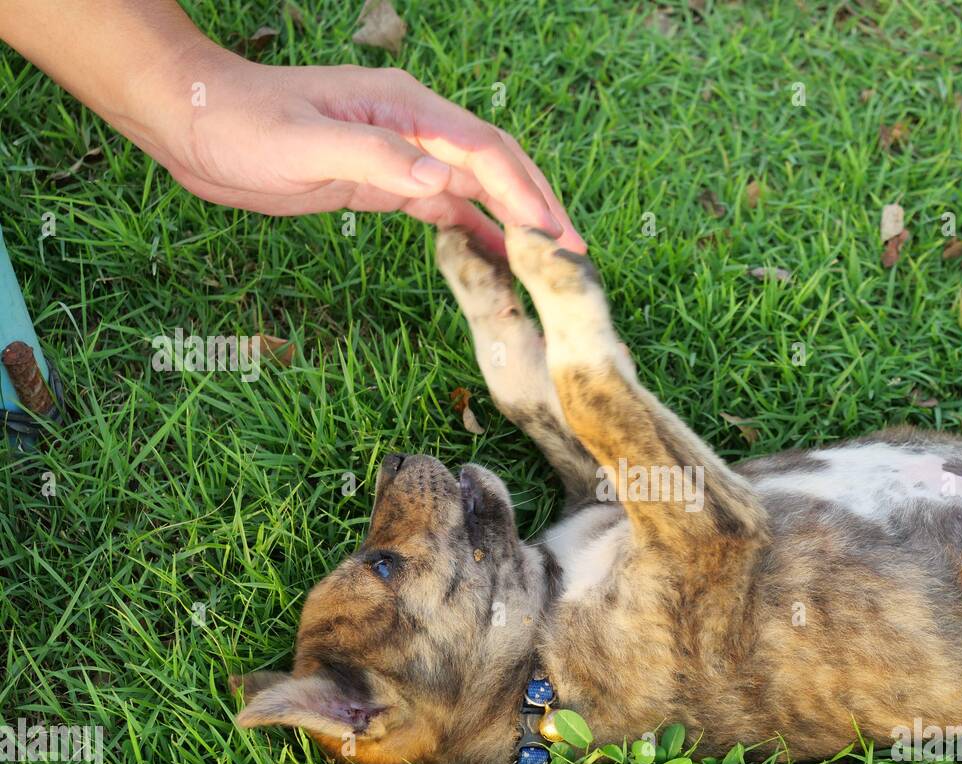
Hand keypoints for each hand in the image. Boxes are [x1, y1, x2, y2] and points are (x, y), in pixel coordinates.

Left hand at [145, 46, 582, 255]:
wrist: (194, 120)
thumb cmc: (241, 123)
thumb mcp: (304, 143)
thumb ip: (376, 158)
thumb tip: (442, 180)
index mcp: (405, 108)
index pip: (484, 151)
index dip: (524, 192)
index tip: (553, 235)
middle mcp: (415, 127)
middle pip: (496, 166)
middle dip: (538, 207)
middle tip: (574, 254)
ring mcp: (403, 154)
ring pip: (477, 189)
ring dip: (514, 223)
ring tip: (550, 264)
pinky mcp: (385, 181)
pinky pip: (445, 206)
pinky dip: (475, 231)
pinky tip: (497, 258)